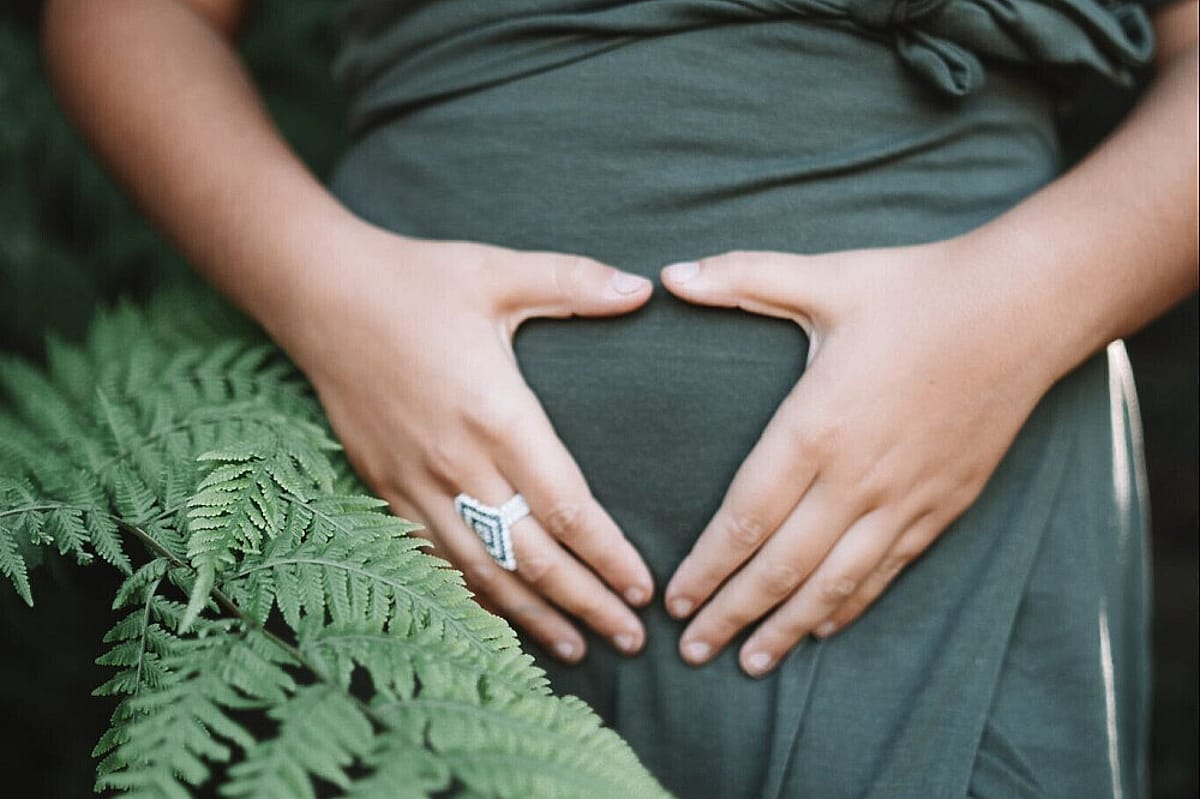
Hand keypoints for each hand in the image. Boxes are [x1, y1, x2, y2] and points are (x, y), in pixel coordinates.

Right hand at [275, 223, 655, 661]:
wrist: (319, 294)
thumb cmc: (417, 282)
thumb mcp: (500, 272)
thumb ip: (575, 283)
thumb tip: (646, 287)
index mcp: (498, 414)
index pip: (567, 507)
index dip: (608, 554)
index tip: (643, 588)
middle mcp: (458, 462)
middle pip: (533, 557)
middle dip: (586, 603)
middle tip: (630, 639)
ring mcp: (416, 482)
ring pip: (483, 571)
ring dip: (533, 616)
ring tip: (577, 648)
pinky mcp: (385, 487)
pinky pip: (434, 558)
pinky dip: (472, 594)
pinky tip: (499, 617)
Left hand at [659, 240, 1055, 676]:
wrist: (1024, 308)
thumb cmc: (917, 290)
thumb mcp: (825, 278)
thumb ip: (741, 279)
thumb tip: (668, 275)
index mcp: (815, 426)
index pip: (745, 518)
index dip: (708, 566)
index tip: (675, 599)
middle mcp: (856, 478)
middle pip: (781, 567)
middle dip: (732, 614)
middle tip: (692, 653)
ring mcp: (903, 499)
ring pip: (834, 584)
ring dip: (786, 628)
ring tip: (751, 663)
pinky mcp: (942, 506)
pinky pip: (887, 571)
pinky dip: (849, 606)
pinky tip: (822, 626)